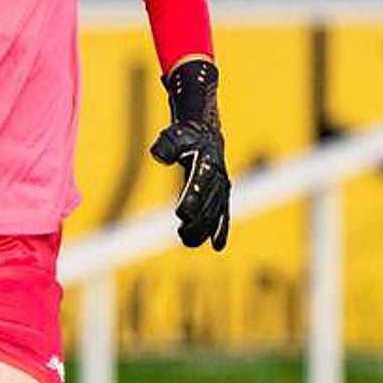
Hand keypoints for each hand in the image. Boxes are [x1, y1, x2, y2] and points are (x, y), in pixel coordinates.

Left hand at [149, 59, 229, 251]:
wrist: (205, 136)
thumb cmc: (185, 137)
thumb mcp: (175, 136)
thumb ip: (167, 145)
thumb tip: (158, 155)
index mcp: (207, 160)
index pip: (199, 181)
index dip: (192, 197)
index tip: (181, 213)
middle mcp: (218, 176)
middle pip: (209, 202)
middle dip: (197, 220)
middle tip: (181, 233)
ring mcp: (222, 188)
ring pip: (215, 212)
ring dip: (203, 229)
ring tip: (186, 240)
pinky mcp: (221, 197)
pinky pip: (224, 215)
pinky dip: (221, 230)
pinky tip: (218, 246)